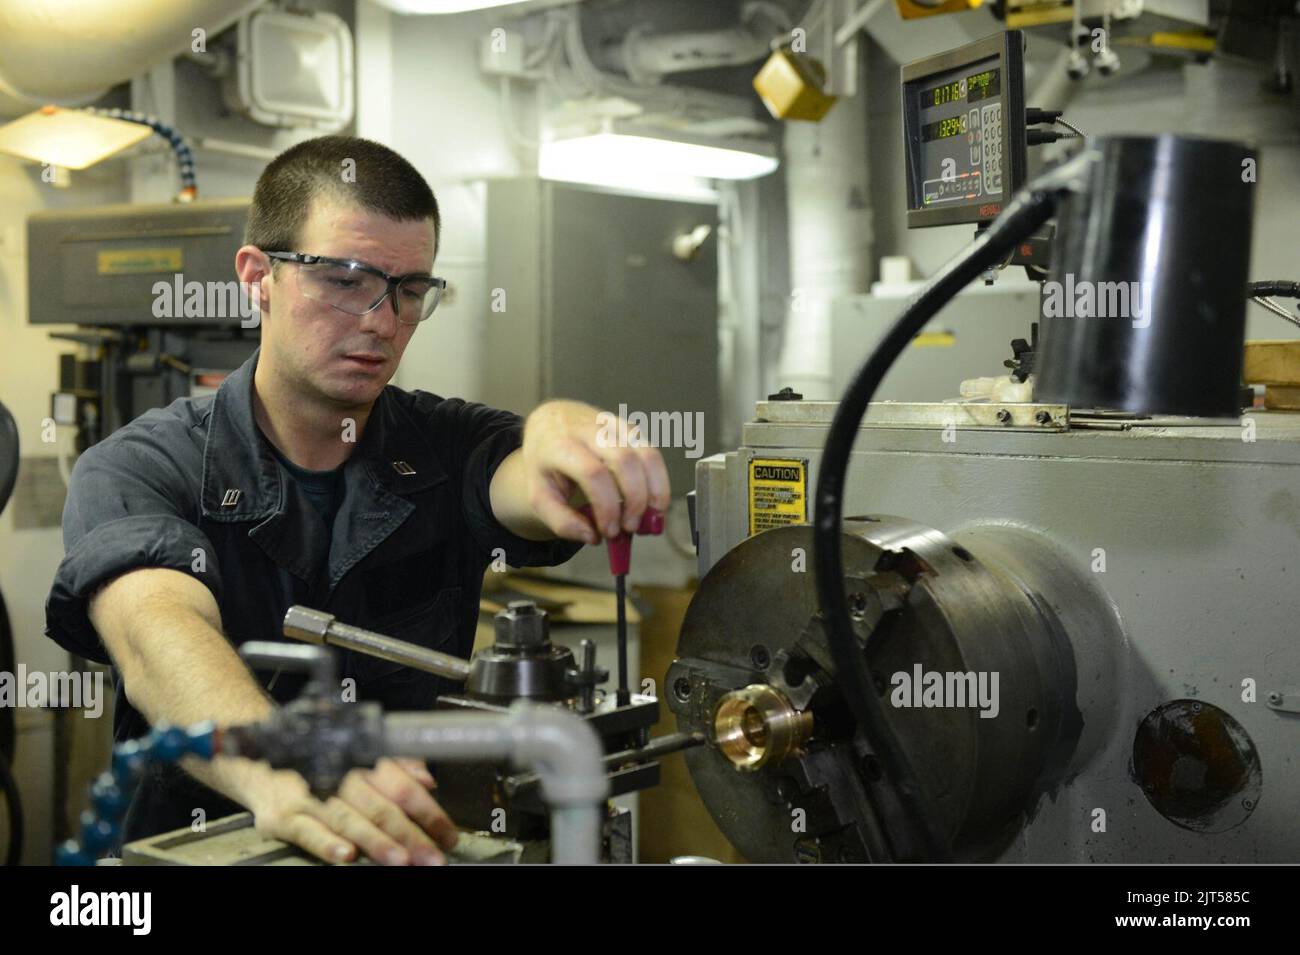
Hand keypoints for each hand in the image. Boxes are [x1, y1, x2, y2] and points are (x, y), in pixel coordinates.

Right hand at [245, 757, 457, 864]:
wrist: (259, 761)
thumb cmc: (318, 761)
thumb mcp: (360, 756)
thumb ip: (398, 767)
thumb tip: (429, 781)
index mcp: (361, 762)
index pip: (402, 788)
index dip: (428, 813)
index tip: (447, 835)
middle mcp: (338, 778)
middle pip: (380, 808)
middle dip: (409, 835)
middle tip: (431, 856)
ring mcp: (309, 797)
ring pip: (349, 821)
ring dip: (377, 842)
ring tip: (401, 860)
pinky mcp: (284, 817)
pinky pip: (307, 832)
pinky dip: (327, 844)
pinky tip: (346, 856)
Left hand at [520, 400, 670, 543]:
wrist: (550, 422)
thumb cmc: (545, 461)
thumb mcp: (538, 494)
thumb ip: (562, 521)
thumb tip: (592, 537)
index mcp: (561, 445)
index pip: (592, 473)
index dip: (607, 506)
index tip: (610, 530)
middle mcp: (589, 429)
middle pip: (625, 460)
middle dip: (635, 500)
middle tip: (631, 527)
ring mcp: (613, 425)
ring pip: (646, 453)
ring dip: (655, 490)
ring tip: (651, 518)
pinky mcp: (630, 428)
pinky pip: (652, 453)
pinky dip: (659, 481)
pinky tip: (653, 503)